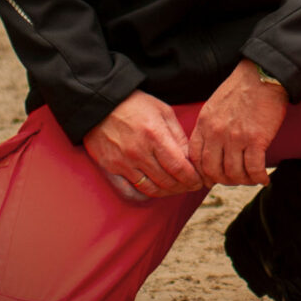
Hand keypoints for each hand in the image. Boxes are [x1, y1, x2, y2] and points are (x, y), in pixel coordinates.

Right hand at [83, 90, 204, 198]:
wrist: (101, 103)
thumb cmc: (135, 104)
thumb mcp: (163, 111)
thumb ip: (178, 135)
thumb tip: (191, 159)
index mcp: (155, 136)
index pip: (180, 168)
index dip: (193, 179)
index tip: (199, 180)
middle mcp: (139, 152)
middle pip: (167, 181)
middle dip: (184, 186)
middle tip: (191, 185)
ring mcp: (123, 163)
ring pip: (151, 189)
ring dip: (167, 192)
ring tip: (175, 188)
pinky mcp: (110, 169)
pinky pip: (130, 192)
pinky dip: (144, 196)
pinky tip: (154, 191)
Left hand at [189, 59, 288, 187]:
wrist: (262, 76)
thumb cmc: (240, 89)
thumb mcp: (213, 106)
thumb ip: (209, 127)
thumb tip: (211, 150)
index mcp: (204, 124)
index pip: (195, 159)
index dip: (202, 173)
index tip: (212, 178)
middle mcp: (217, 133)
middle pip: (212, 170)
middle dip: (223, 180)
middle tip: (234, 180)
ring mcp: (235, 137)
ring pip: (233, 173)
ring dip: (243, 181)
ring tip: (251, 179)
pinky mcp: (256, 139)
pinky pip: (254, 169)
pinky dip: (259, 178)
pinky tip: (264, 179)